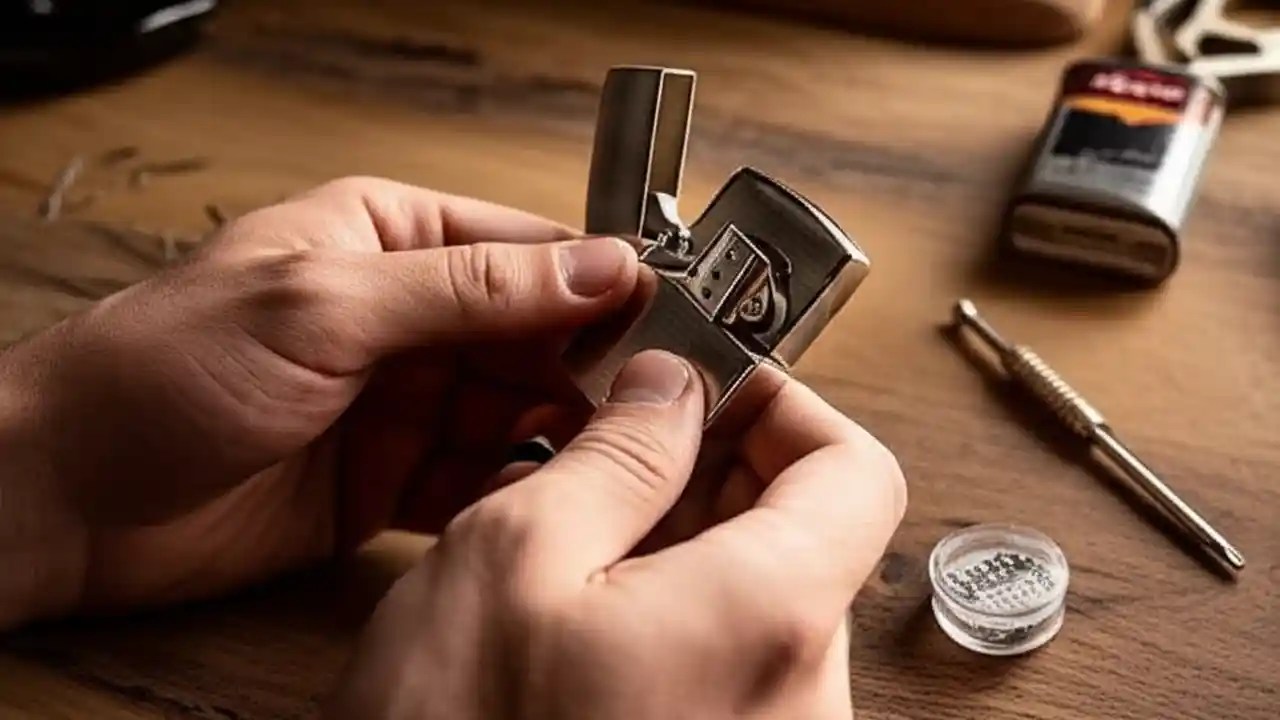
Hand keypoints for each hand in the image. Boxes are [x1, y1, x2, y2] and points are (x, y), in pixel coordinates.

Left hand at [0, 176, 638, 626]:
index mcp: (388, 238)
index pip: (527, 250)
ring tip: (613, 460)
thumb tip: (596, 267)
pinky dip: (515, 492)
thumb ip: (468, 289)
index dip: (602, 284)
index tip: (672, 321)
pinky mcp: (388, 480)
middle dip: (592, 370)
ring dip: (562, 436)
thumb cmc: (162, 371)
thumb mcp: (326, 305)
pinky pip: (479, 480)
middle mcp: (404, 317)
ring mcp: (400, 401)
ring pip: (518, 412)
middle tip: (655, 407)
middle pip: (536, 336)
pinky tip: (547, 502)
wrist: (69, 500)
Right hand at [325, 350, 906, 719]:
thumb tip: (675, 388)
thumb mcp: (512, 558)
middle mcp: (799, 694)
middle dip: (714, 462)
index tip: (707, 380)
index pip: (855, 471)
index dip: (783, 405)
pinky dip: (670, 599)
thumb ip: (616, 453)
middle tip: (616, 436)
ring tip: (577, 517)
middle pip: (806, 529)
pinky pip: (727, 652)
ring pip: (758, 590)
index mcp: (768, 619)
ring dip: (680, 531)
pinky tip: (581, 595)